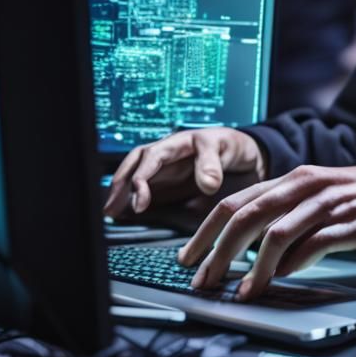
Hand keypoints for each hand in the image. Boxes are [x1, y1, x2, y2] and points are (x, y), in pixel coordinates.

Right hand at [103, 127, 265, 218]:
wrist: (245, 152)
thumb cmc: (232, 145)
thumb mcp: (224, 149)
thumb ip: (213, 165)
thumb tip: (207, 184)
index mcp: (177, 143)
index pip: (151, 158)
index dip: (142, 179)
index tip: (139, 201)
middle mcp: (166, 156)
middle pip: (134, 165)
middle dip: (120, 185)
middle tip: (110, 209)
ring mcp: (166, 170)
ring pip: (136, 176)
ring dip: (122, 193)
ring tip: (110, 213)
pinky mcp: (170, 183)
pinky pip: (148, 189)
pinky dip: (134, 199)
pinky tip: (127, 213)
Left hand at [176, 163, 355, 299]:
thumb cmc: (345, 196)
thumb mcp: (306, 196)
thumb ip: (276, 217)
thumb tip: (243, 252)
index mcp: (287, 179)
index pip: (234, 202)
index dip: (206, 232)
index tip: (188, 259)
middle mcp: (302, 186)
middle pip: (248, 216)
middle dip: (220, 252)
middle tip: (205, 280)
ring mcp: (324, 204)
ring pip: (277, 234)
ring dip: (255, 268)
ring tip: (244, 292)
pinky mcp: (346, 223)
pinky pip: (313, 246)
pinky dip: (293, 265)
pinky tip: (282, 278)